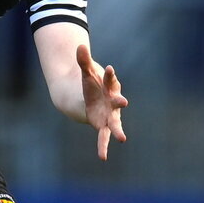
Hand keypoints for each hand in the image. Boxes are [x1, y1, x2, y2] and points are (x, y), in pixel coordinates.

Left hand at [76, 44, 126, 160]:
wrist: (88, 98)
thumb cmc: (91, 84)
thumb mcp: (85, 72)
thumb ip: (83, 60)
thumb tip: (79, 45)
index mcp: (110, 87)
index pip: (110, 80)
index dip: (109, 75)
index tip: (107, 68)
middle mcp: (112, 102)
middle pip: (117, 102)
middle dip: (119, 102)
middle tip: (124, 102)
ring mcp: (109, 115)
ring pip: (115, 124)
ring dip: (117, 131)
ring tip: (122, 138)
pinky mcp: (103, 126)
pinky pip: (103, 137)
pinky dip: (102, 146)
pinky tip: (102, 157)